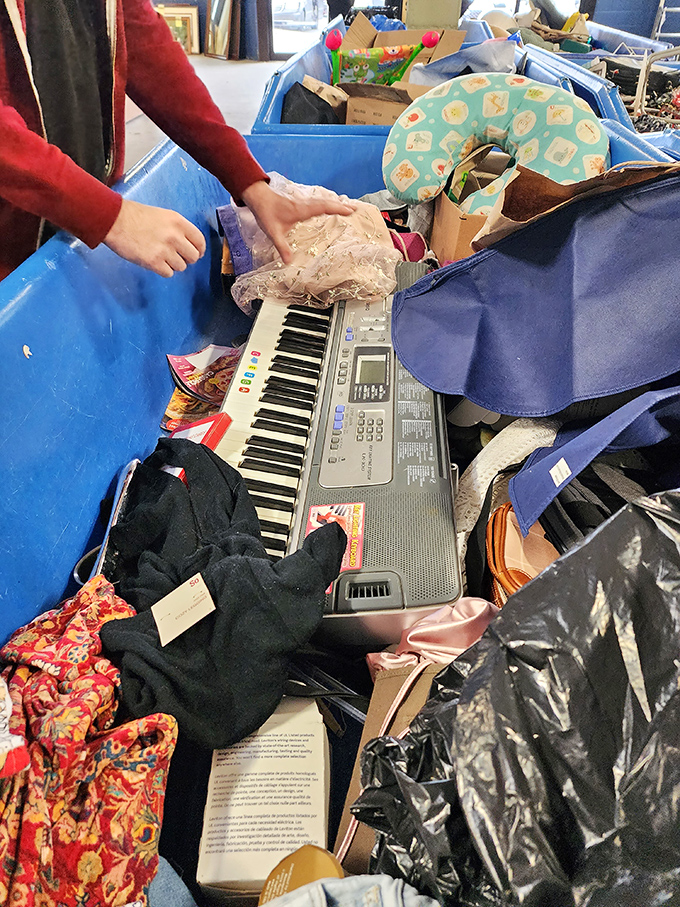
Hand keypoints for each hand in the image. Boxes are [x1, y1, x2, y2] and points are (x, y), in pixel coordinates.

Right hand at [103, 198, 205, 276]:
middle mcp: (174, 236)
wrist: (114, 220)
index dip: (199, 250)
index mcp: (178, 222)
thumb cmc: (134, 216)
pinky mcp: (154, 262)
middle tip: (176, 256)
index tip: (196, 253)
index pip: (200, 241)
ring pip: (181, 267)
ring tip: (160, 256)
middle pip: (193, 257)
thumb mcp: (162, 215)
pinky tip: (154, 261)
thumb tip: (188, 244)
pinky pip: (168, 273)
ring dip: (172, 264)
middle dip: (186, 258)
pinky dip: (163, 270)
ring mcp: (164, 250)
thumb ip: (177, 229)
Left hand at [240, 180, 356, 264]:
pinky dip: (327, 203)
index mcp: (301, 210)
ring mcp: (303, 202)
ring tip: (348, 206)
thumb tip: (289, 262)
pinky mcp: (300, 202)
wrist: (258, 197)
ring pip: (323, 201)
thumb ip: (282, 247)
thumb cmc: (265, 213)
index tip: (349, 211)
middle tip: (355, 209)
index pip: (322, 208)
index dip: (337, 209)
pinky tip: (331, 206)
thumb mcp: (273, 233)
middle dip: (341, 205)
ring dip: (335, 203)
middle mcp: (304, 204)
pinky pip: (318, 201)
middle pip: (326, 203)